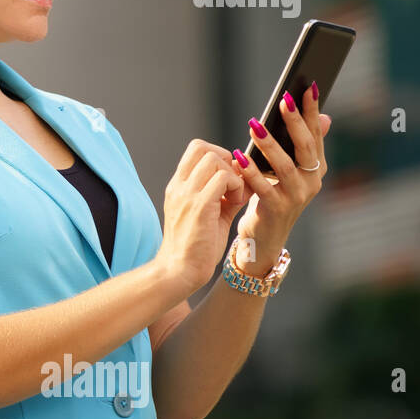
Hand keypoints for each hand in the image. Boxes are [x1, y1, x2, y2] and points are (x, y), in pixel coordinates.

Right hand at [155, 139, 250, 293]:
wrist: (179, 271)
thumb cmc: (194, 247)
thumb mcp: (207, 213)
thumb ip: (222, 194)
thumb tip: (242, 179)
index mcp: (177, 186)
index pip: (196, 149)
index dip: (218, 155)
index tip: (229, 177)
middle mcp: (178, 186)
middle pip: (203, 147)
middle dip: (226, 160)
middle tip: (234, 184)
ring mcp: (187, 194)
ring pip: (214, 159)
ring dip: (232, 174)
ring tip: (236, 197)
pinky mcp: (199, 206)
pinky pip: (223, 178)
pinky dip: (237, 186)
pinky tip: (237, 204)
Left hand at [231, 81, 331, 273]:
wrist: (264, 237)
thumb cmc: (274, 197)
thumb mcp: (290, 171)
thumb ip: (302, 146)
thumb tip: (325, 116)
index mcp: (316, 168)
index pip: (315, 134)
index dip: (312, 111)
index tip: (308, 86)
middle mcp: (311, 181)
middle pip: (305, 146)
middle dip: (296, 121)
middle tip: (284, 99)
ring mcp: (297, 196)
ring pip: (284, 166)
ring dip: (269, 144)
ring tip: (254, 125)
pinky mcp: (277, 209)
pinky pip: (264, 187)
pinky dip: (251, 171)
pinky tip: (238, 157)